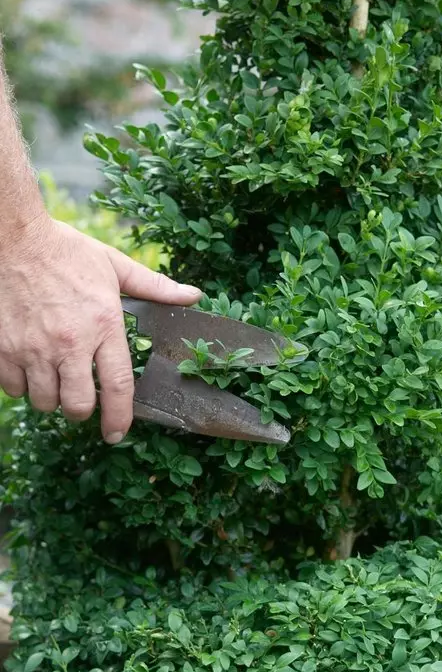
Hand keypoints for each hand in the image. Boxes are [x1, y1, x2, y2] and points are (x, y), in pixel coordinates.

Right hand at [0, 215, 201, 442]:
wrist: (12, 238)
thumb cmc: (66, 251)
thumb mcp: (115, 266)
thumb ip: (155, 287)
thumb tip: (193, 295)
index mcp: (103, 325)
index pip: (117, 386)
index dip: (119, 417)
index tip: (117, 433)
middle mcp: (69, 342)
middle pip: (78, 406)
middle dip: (83, 412)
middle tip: (82, 401)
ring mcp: (33, 348)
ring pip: (44, 402)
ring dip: (52, 399)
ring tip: (55, 380)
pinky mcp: (3, 348)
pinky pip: (13, 389)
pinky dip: (21, 387)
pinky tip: (29, 369)